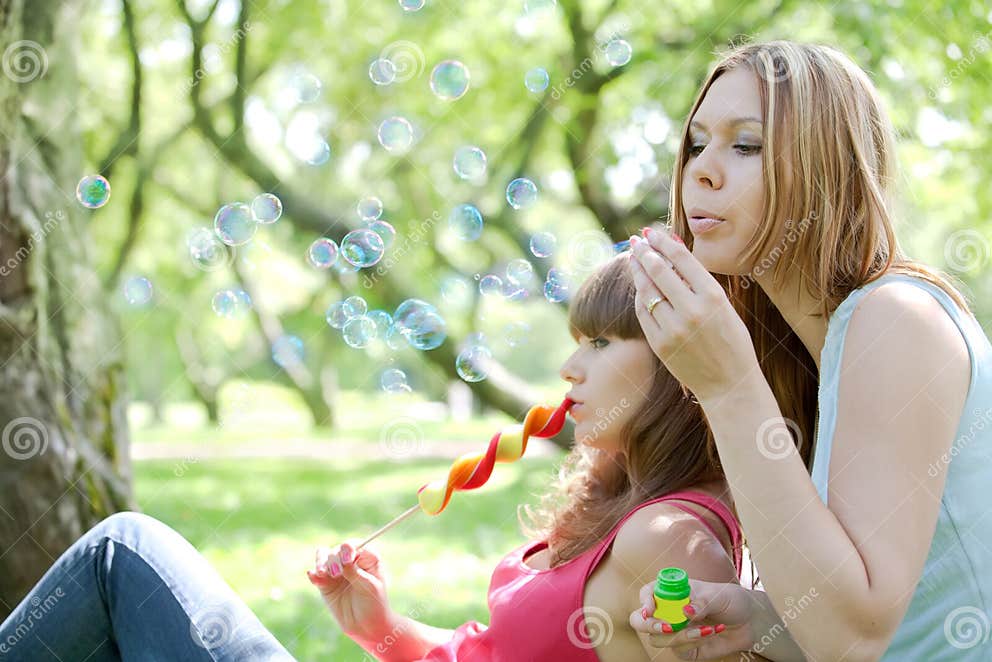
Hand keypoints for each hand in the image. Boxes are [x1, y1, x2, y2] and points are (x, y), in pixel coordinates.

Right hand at [306, 541, 392, 641]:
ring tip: (322, 573)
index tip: (348, 561)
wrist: (365, 625)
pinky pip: (316, 573)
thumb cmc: (374, 603)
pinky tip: (313, 577)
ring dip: (321, 562)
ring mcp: (337, 570)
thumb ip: (356, 573)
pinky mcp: (325, 583)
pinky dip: (314, 573)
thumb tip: (343, 560)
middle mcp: (350, 560)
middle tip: (336, 573)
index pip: (355, 545)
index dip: (349, 549)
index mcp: (367, 558)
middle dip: (334, 558)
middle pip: (337, 549)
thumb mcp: (369, 587)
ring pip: (324, 556)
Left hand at [628, 228, 758, 403]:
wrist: (729, 384)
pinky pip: (643, 313)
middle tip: (636, 241)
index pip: (681, 259)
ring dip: (637, 271)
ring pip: (647, 291)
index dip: (663, 242)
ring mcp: (673, 328)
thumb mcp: (724, 306)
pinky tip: (639, 285)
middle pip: (659, 271)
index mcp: (713, 297)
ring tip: (633, 258)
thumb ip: (699, 281)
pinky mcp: (660, 344)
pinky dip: (640, 296)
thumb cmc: (731, 341)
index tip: (652, 232)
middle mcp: (692, 310)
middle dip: (645, 252)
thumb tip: (674, 250)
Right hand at [629, 578, 756, 659]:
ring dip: (681, 636)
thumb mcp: (719, 596)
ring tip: (705, 629)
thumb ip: (702, 602)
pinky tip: (710, 632)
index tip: (651, 609)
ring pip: (658, 639)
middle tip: (668, 627)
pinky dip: (693, 643)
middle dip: (649, 625)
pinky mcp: (685, 648)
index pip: (646, 593)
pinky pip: (678, 651)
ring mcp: (674, 631)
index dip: (645, 601)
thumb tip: (685, 611)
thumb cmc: (731, 601)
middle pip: (640, 620)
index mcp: (671, 591)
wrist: (750, 622)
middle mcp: (668, 611)